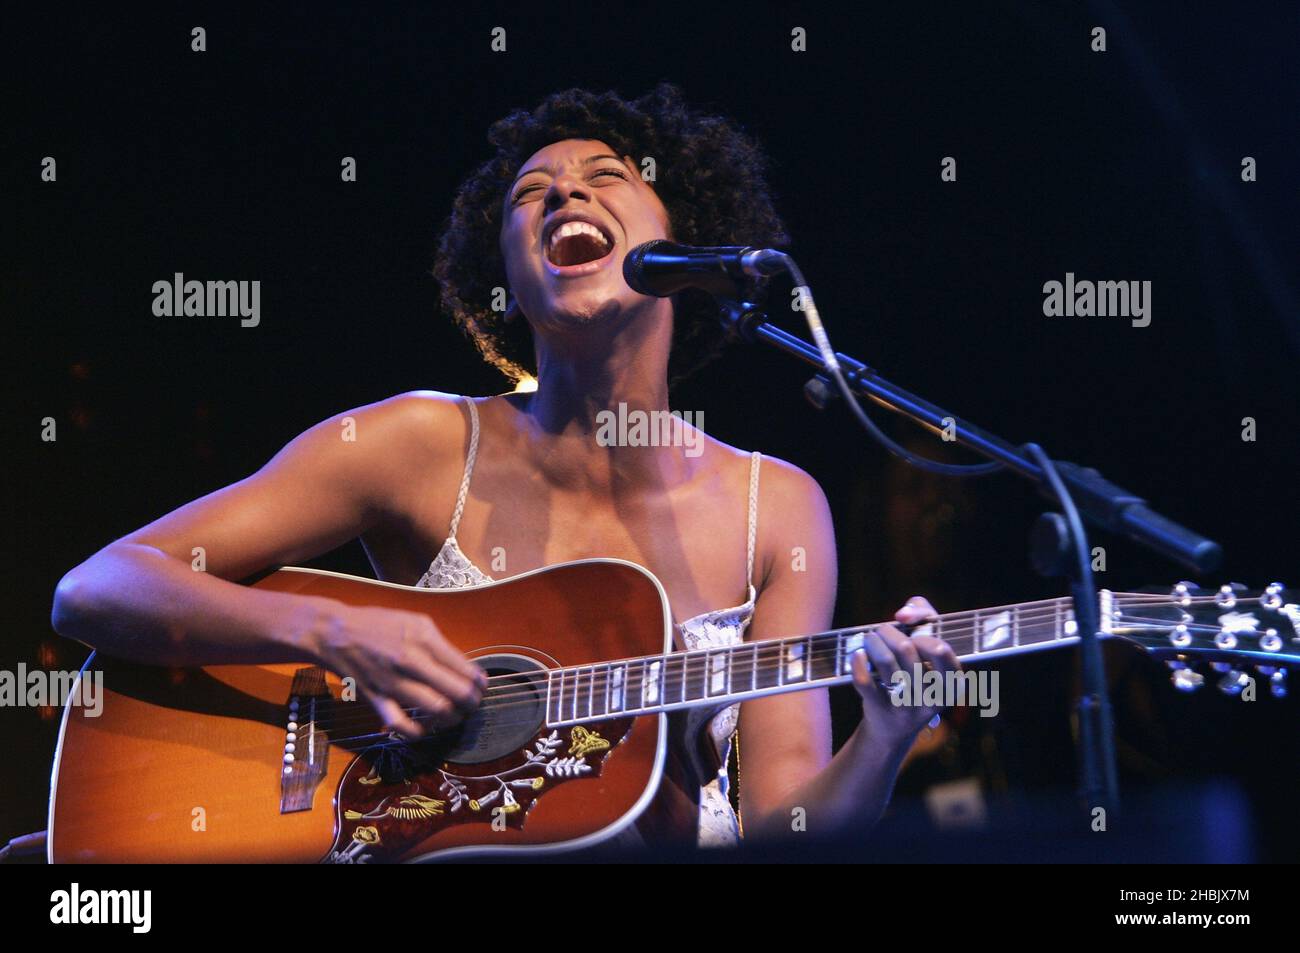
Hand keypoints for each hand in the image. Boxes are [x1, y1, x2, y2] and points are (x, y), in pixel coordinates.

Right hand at [306, 600, 485, 737]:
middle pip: (456, 692)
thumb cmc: (378, 624)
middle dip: (472, 703)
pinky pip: (402, 725)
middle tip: (473, 704)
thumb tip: (462, 667)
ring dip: (452, 718)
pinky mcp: (377, 700)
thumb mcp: (415, 621)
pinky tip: (426, 728)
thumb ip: (440, 643)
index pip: (464, 668)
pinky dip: (419, 732)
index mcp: (424, 639)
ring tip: (455, 716)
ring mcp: (394, 683)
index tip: (481, 686)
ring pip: (436, 710)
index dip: (479, 683)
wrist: (335, 633)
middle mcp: (411, 662)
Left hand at [850, 596, 960, 745]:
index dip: (924, 632)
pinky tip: (859, 655)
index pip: (942, 650)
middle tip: (882, 631)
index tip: (912, 629)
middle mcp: (930, 697)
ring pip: (885, 662)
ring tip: (870, 638)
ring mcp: (905, 706)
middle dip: (889, 632)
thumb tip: (904, 614)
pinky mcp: (880, 710)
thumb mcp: (929, 651)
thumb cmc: (915, 676)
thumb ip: (925, 616)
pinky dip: (858, 661)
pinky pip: (865, 680)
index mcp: (951, 684)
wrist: (893, 729)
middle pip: (907, 650)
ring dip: (873, 641)